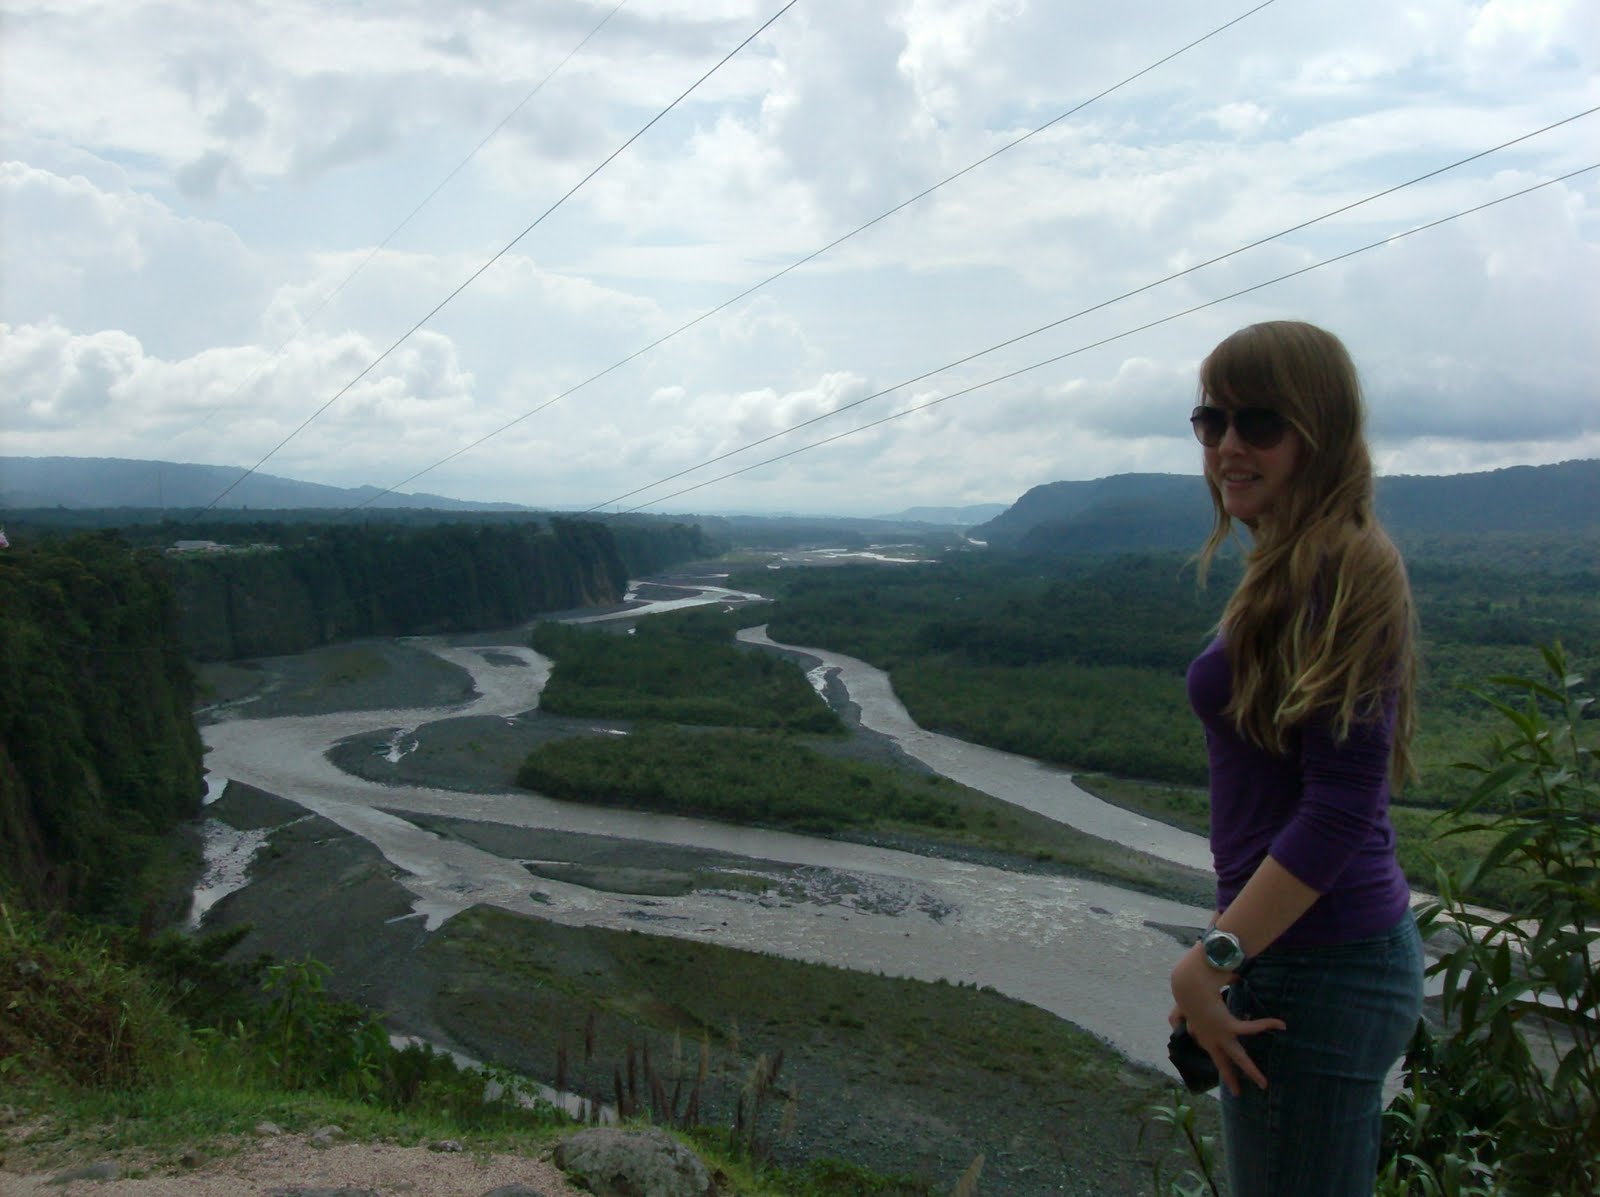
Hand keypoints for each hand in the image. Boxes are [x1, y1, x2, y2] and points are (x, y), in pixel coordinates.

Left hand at [1169, 946, 1284, 1095]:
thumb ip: (1207, 970)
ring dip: (1250, 1071)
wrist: (1187, 979)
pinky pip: (1250, 1029)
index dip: (1211, 1047)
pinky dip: (1265, 1024)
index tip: (1214, 1052)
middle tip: (1238, 1092)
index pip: (1205, 1042)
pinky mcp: (1226, 1028)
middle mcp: (1207, 1034)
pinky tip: (1280, 1024)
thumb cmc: (1192, 978)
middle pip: (1221, 1060)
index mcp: (1198, 1027)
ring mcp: (1217, 1034)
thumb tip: (1223, 958)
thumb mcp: (1198, 975)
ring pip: (1236, 1057)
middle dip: (1230, 1076)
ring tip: (1264, 1084)